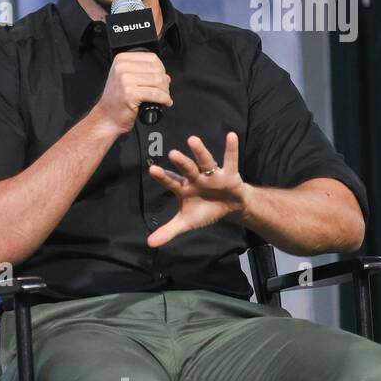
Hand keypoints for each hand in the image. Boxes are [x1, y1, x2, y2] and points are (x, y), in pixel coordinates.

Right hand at [92, 52, 172, 135]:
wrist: (107, 117)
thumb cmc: (117, 100)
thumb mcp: (126, 78)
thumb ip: (143, 72)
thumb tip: (165, 76)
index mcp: (121, 60)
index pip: (152, 58)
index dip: (161, 69)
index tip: (161, 78)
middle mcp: (122, 68)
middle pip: (157, 69)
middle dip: (164, 82)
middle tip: (163, 91)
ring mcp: (125, 80)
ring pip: (158, 81)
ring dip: (165, 91)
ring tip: (163, 97)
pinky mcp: (130, 93)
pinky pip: (156, 94)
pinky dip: (164, 99)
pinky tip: (164, 102)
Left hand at [146, 133, 248, 247]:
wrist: (229, 207)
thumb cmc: (204, 211)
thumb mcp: (187, 222)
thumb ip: (168, 231)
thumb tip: (149, 244)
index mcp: (184, 188)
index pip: (171, 182)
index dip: (163, 177)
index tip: (152, 169)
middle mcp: (196, 178)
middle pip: (188, 169)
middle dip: (181, 163)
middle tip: (172, 153)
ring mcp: (212, 175)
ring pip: (206, 162)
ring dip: (200, 152)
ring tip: (193, 140)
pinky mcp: (230, 174)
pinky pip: (230, 160)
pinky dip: (231, 149)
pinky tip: (231, 136)